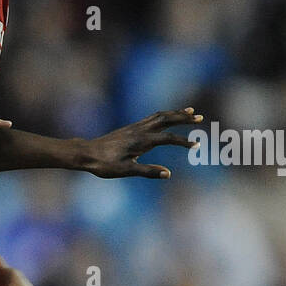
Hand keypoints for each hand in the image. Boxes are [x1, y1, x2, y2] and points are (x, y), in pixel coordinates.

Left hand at [81, 107, 201, 178]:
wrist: (86, 153)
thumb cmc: (104, 164)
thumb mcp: (126, 171)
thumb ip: (147, 172)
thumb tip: (168, 174)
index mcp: (141, 141)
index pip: (169, 139)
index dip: (184, 142)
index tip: (197, 145)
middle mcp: (140, 130)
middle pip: (167, 119)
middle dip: (184, 118)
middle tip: (200, 117)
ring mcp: (135, 127)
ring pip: (159, 116)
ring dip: (176, 113)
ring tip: (190, 110)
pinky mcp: (130, 128)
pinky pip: (151, 117)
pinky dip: (164, 115)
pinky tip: (167, 117)